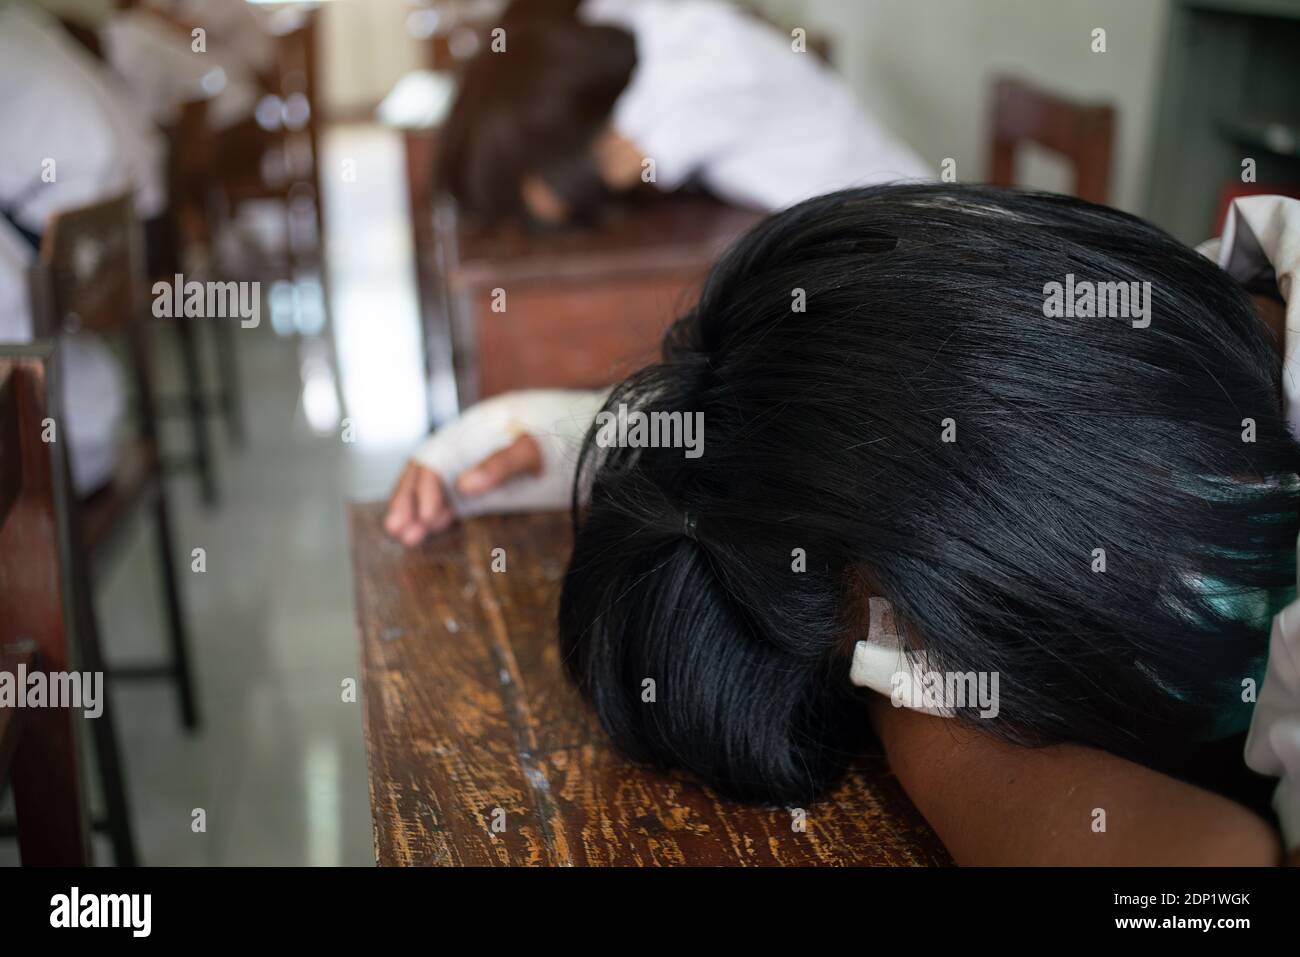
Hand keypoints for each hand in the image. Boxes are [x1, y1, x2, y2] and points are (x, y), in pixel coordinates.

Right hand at [383, 434, 542, 546]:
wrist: (568, 433)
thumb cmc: (549, 438)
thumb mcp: (529, 449)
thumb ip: (499, 465)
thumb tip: (464, 486)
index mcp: (467, 434)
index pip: (434, 462)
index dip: (426, 489)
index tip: (427, 516)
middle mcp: (460, 450)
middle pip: (423, 475)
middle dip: (407, 502)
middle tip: (395, 529)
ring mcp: (467, 467)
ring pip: (432, 490)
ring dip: (417, 512)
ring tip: (406, 538)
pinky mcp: (478, 484)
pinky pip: (451, 499)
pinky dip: (439, 514)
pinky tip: (430, 529)